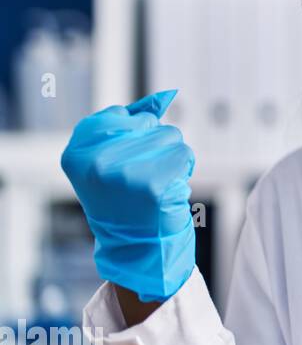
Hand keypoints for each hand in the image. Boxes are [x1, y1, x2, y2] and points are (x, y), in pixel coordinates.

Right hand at [60, 90, 196, 302]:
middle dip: (156, 147)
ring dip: (173, 158)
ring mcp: (123, 174)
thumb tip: (166, 95)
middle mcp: (94, 163)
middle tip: (143, 178)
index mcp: (75, 155)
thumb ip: (134, 124)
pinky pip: (184, 155)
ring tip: (157, 183)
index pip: (114, 115)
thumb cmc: (126, 201)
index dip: (132, 132)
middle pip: (149, 125)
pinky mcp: (153, 185)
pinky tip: (169, 190)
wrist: (137, 249)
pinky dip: (183, 170)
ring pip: (171, 137)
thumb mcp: (112, 160)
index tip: (126, 159)